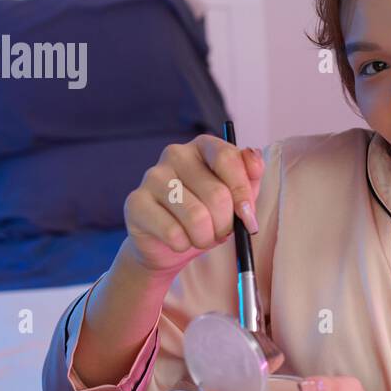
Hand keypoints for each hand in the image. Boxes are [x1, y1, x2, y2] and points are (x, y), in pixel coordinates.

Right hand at [122, 133, 265, 277]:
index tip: (248, 218)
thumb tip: (254, 159)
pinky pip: (173, 233)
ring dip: (205, 238)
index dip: (242, 193)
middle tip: (221, 233)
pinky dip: (184, 245)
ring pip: (196, 217)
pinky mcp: (136, 203)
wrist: (170, 244)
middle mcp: (176, 154)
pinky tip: (179, 241)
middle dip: (226, 225)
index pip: (228, 159)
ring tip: (201, 238)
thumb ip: (250, 175)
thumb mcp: (237, 196)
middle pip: (216, 194)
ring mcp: (152, 176)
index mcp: (204, 146)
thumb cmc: (208, 214)